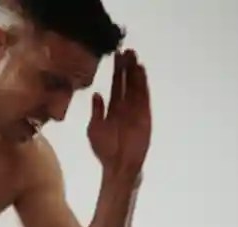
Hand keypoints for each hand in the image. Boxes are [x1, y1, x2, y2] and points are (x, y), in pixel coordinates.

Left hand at [88, 48, 150, 179]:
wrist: (118, 165)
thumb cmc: (105, 150)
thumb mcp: (94, 129)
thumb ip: (96, 111)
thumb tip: (96, 94)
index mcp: (113, 109)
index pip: (116, 85)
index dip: (117, 71)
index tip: (116, 56)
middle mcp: (125, 106)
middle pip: (127, 82)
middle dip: (126, 67)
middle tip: (126, 50)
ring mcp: (135, 110)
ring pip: (136, 86)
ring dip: (135, 72)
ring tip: (134, 56)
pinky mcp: (144, 115)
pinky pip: (143, 97)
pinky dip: (142, 84)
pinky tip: (141, 71)